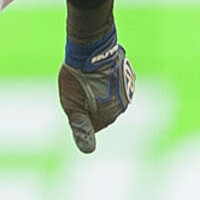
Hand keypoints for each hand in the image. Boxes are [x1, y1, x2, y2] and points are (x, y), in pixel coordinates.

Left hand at [57, 29, 134, 153]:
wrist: (91, 48)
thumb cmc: (77, 79)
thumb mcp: (72, 106)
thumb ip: (81, 128)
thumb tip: (88, 151)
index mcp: (108, 116)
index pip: (93, 125)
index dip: (80, 113)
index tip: (74, 99)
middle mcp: (122, 106)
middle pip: (102, 112)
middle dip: (91, 104)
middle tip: (80, 88)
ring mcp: (127, 90)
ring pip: (109, 99)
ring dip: (99, 93)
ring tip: (88, 79)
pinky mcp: (128, 76)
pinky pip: (115, 86)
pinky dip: (107, 82)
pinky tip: (98, 73)